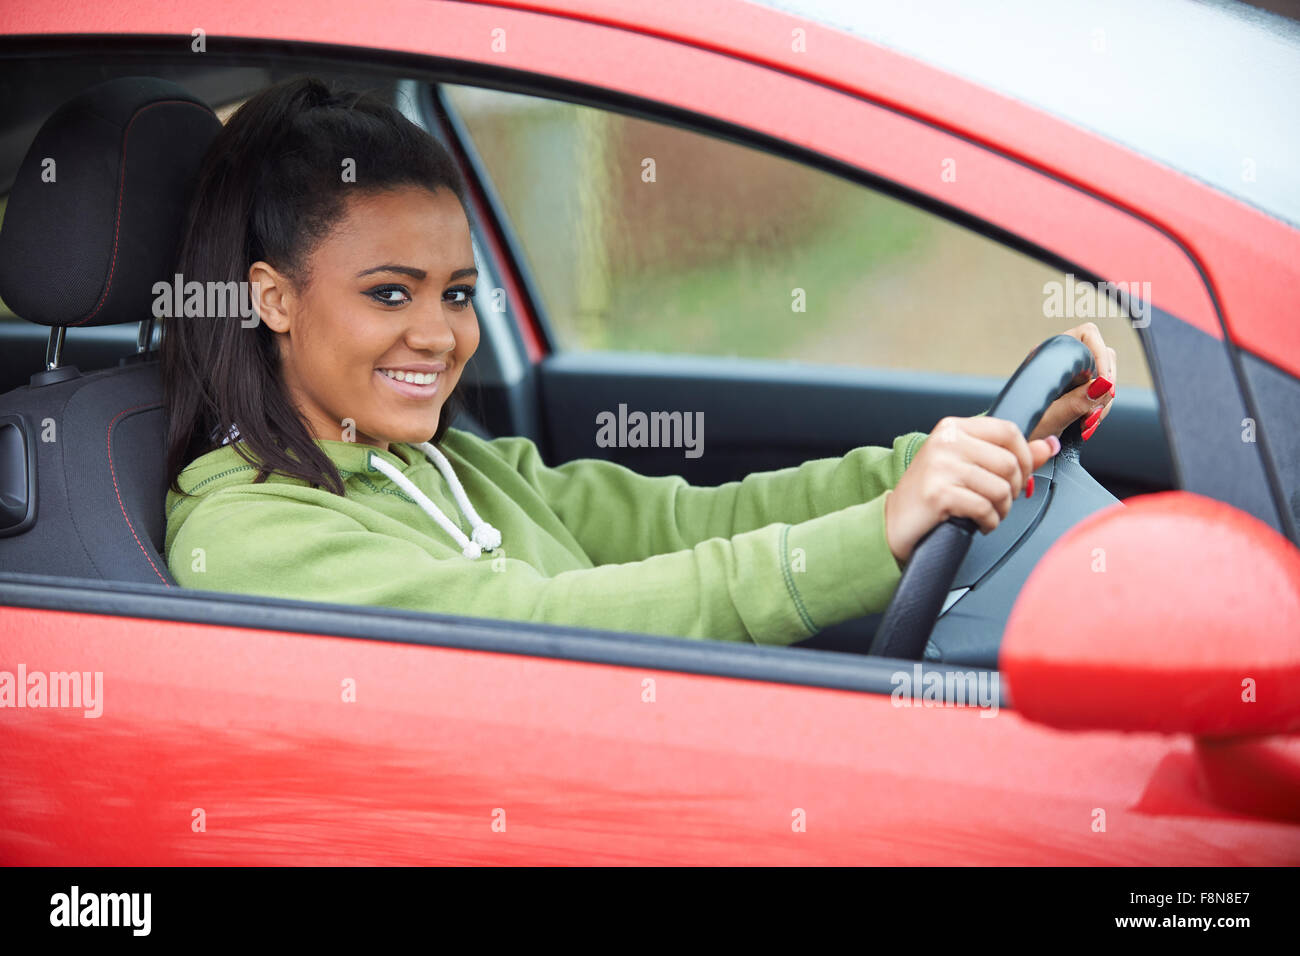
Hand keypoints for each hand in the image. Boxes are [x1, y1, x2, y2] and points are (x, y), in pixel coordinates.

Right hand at [885, 416, 1060, 564]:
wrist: (893, 521)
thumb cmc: (931, 494)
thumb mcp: (968, 466)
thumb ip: (1009, 454)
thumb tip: (1048, 445)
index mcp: (953, 427)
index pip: (1008, 431)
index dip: (1025, 457)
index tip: (1021, 477)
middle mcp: (946, 441)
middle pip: (1009, 462)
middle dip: (1014, 490)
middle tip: (1001, 501)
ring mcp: (940, 466)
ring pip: (1001, 488)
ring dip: (1002, 510)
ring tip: (989, 514)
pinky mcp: (938, 493)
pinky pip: (985, 508)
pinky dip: (989, 522)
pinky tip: (979, 524)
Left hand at [1027, 322, 1116, 442]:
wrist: (1020, 443)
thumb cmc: (1024, 428)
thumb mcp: (1048, 419)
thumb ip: (1075, 403)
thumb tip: (1102, 385)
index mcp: (1050, 354)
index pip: (1087, 335)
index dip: (1100, 356)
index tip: (1104, 383)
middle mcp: (1063, 360)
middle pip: (1104, 358)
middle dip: (1105, 387)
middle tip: (1094, 412)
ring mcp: (1073, 374)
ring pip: (1106, 379)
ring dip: (1103, 402)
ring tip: (1086, 423)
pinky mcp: (1080, 391)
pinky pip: (1102, 394)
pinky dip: (1100, 409)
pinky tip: (1086, 424)